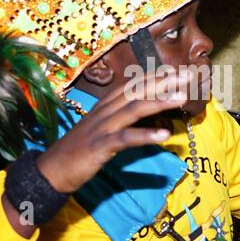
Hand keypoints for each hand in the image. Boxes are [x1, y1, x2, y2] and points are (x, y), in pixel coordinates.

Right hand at [36, 70, 189, 193]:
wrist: (51, 170)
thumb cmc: (79, 152)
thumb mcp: (102, 131)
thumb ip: (123, 122)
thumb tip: (149, 119)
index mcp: (105, 106)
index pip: (133, 85)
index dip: (155, 76)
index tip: (177, 70)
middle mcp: (104, 111)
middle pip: (137, 91)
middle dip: (164, 81)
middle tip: (188, 75)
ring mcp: (101, 127)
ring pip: (133, 109)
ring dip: (159, 102)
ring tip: (182, 97)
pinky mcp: (99, 146)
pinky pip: (125, 138)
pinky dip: (145, 135)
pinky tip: (164, 136)